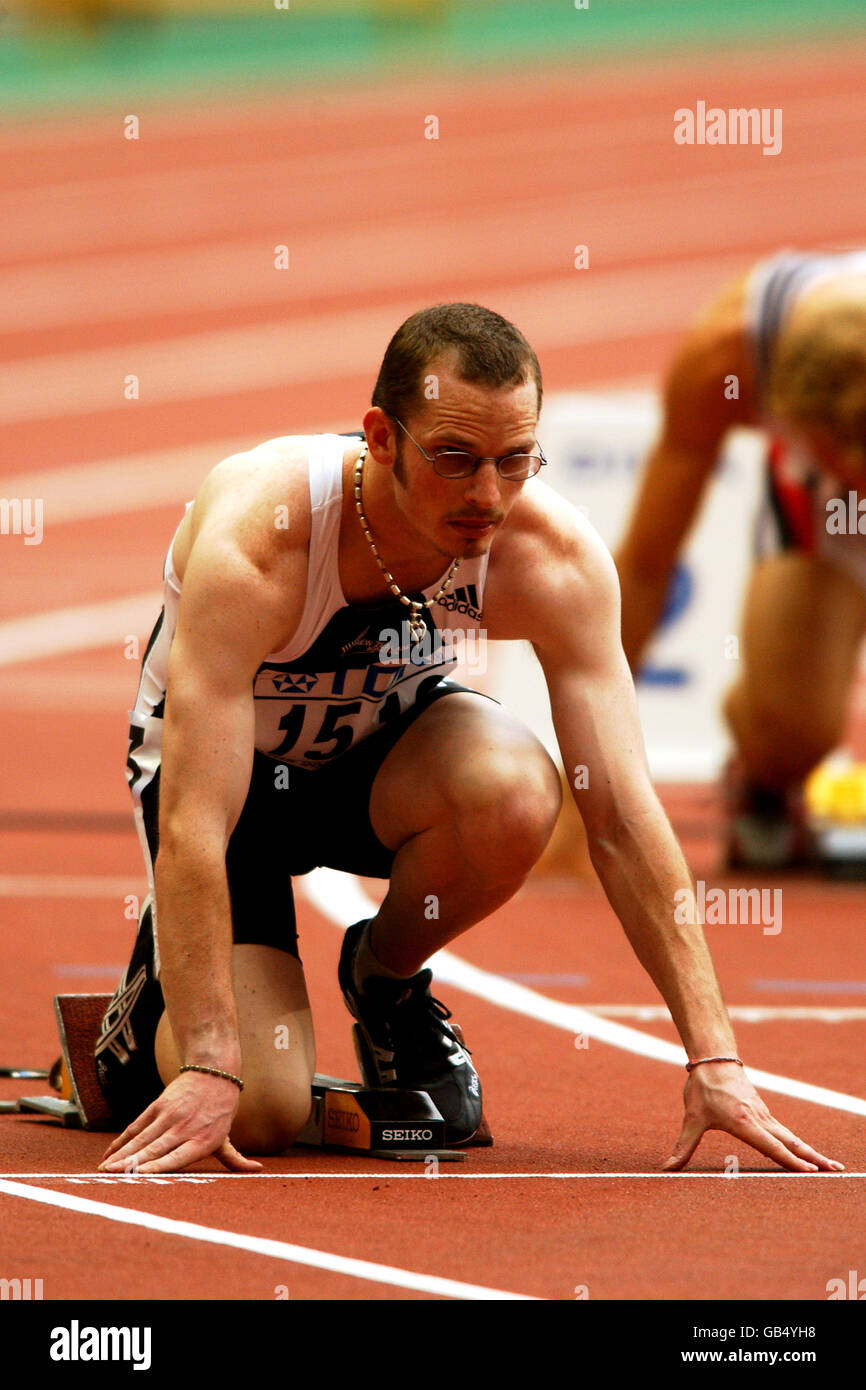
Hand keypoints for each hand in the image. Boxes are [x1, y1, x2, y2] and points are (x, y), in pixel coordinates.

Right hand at [97, 1070, 262, 1174]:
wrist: (213, 1071)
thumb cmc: (220, 1111)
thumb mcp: (226, 1136)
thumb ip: (235, 1159)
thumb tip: (257, 1170)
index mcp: (203, 1141)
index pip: (177, 1157)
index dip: (157, 1165)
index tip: (138, 1174)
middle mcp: (185, 1128)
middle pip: (155, 1148)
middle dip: (131, 1162)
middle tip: (110, 1175)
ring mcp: (170, 1115)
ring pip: (142, 1137)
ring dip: (121, 1153)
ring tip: (104, 1168)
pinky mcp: (158, 1105)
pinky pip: (137, 1126)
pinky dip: (122, 1140)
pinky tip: (109, 1154)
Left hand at [662, 1063, 844, 1172]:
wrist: (713, 1058)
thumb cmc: (703, 1087)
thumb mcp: (692, 1118)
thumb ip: (682, 1147)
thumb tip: (666, 1168)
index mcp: (744, 1122)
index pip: (771, 1146)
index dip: (789, 1160)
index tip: (809, 1172)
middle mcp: (760, 1119)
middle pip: (791, 1142)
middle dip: (813, 1158)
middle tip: (835, 1170)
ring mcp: (765, 1115)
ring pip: (791, 1137)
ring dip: (810, 1152)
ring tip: (830, 1165)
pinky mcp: (764, 1112)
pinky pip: (785, 1132)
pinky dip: (799, 1144)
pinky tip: (806, 1153)